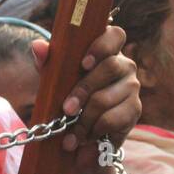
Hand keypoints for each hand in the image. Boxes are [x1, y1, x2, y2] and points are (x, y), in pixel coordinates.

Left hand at [46, 25, 141, 173]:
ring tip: (70, 133)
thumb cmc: (69, 96)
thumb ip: (48, 62)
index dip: (101, 46)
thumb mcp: (55, 79)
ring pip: (107, 98)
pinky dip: (94, 131)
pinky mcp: (135, 110)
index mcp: (107, 50)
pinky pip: (113, 119)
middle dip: (83, 90)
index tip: (83, 63)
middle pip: (110, 67)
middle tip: (66, 110)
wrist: (80, 134)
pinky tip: (85, 138)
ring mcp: (132, 87)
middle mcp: (124, 65)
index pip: (115, 35)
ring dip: (84, 119)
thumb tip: (39, 46)